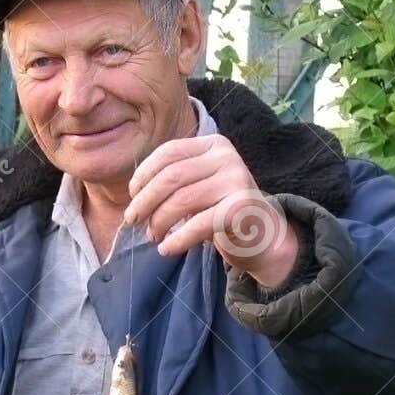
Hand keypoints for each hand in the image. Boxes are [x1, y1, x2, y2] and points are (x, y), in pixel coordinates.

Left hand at [123, 135, 298, 287]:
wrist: (262, 235)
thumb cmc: (221, 209)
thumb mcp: (198, 185)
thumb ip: (172, 180)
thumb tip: (134, 196)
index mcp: (214, 145)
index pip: (170, 152)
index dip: (144, 174)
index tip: (132, 196)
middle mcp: (227, 157)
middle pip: (172, 176)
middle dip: (145, 201)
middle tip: (133, 220)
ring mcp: (237, 180)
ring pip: (181, 200)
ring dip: (158, 221)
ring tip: (152, 236)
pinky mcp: (240, 208)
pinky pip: (198, 224)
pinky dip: (177, 240)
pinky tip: (166, 249)